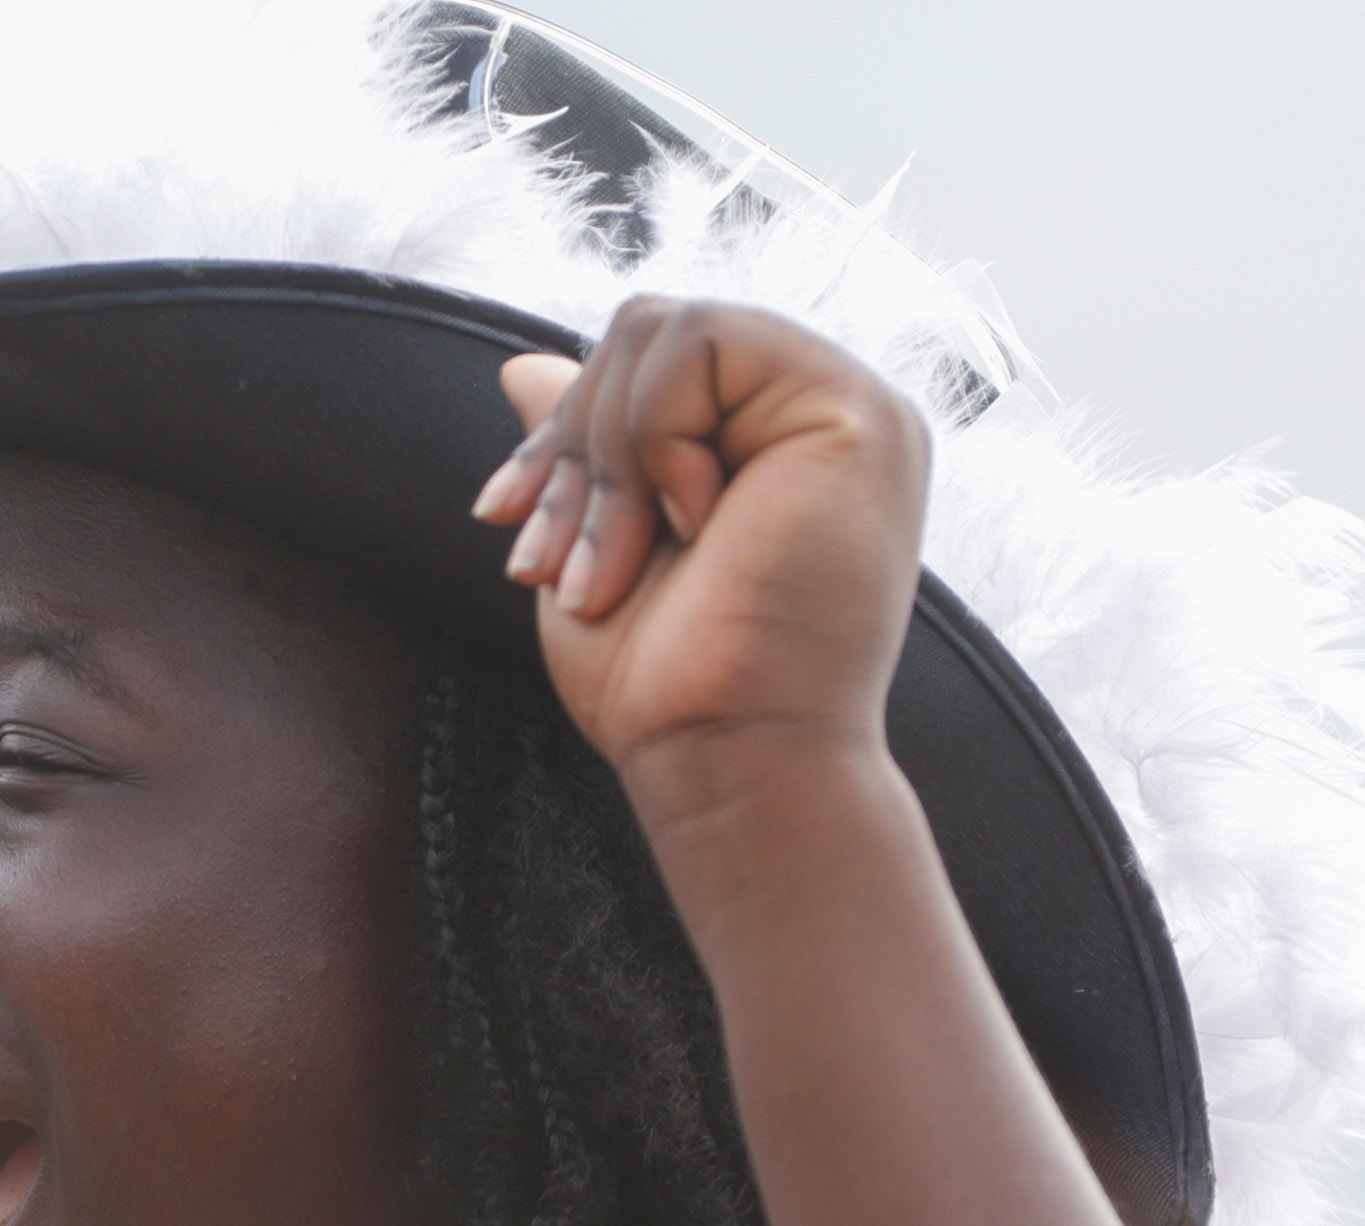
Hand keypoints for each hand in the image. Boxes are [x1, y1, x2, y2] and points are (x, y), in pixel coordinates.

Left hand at [471, 298, 928, 838]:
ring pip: (665, 328)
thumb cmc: (667, 684)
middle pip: (644, 330)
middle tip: (552, 561)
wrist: (726, 758)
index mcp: (764, 438)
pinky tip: (694, 527)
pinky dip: (656, 437)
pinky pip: (702, 341)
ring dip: (608, 456)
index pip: (638, 362)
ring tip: (614, 565)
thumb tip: (519, 367)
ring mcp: (845, 405)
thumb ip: (580, 447)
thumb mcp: (593, 541)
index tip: (506, 522)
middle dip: (571, 447)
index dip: (558, 432)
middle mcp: (811, 411)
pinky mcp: (858, 412)